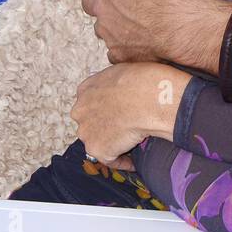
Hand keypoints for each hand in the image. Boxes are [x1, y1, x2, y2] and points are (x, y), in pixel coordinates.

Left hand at [72, 62, 191, 166]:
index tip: (118, 111)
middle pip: (90, 122)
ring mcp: (87, 132)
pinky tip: (134, 162)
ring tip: (132, 143)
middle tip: (125, 127)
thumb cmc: (145, 80)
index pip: (91, 101)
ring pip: (97, 140)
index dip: (105, 107)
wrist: (151, 99)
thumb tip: (121, 86)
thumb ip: (114, 81)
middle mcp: (80, 110)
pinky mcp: (98, 150)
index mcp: (86, 88)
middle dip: (104, 125)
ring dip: (111, 142)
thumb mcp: (125, 69)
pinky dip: (122, 162)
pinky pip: (110, 159)